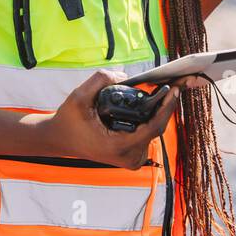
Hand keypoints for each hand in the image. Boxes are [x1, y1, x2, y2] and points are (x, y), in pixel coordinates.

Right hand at [40, 70, 179, 168]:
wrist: (60, 139)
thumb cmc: (69, 120)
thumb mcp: (79, 96)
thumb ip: (101, 80)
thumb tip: (126, 76)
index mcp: (118, 147)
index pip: (153, 127)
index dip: (166, 107)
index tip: (174, 90)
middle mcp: (129, 157)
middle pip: (157, 128)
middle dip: (166, 105)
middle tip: (175, 82)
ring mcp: (132, 159)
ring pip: (154, 131)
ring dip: (159, 110)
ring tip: (166, 89)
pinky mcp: (132, 155)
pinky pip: (148, 134)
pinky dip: (151, 117)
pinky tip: (155, 101)